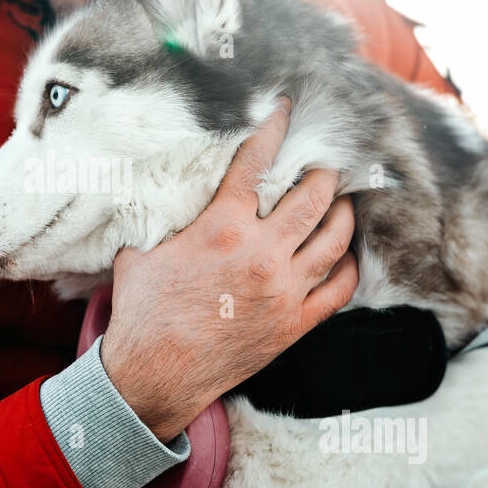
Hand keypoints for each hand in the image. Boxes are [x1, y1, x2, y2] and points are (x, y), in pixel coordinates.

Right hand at [100, 99, 359, 441]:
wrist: (155, 375)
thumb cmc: (142, 312)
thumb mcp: (140, 250)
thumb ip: (161, 218)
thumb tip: (155, 192)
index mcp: (222, 228)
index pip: (257, 165)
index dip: (274, 131)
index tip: (285, 112)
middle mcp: (261, 254)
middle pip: (313, 197)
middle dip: (324, 171)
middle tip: (325, 159)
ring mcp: (284, 290)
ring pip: (334, 239)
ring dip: (342, 213)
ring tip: (341, 200)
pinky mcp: (295, 323)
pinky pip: (340, 288)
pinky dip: (347, 265)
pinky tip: (343, 254)